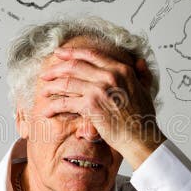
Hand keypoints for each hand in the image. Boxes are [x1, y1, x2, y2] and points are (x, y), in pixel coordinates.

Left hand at [38, 47, 165, 167]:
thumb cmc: (142, 118)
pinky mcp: (91, 106)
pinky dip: (53, 106)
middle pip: (75, 66)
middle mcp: (109, 76)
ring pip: (67, 82)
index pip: (91, 55)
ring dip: (51, 86)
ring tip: (44, 91)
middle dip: (56, 69)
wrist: (141, 137)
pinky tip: (47, 110)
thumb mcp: (146, 89)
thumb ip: (142, 73)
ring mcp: (99, 90)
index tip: (59, 53)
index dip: (72, 52)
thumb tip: (139, 62)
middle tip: (46, 73)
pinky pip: (65, 102)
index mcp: (121, 69)